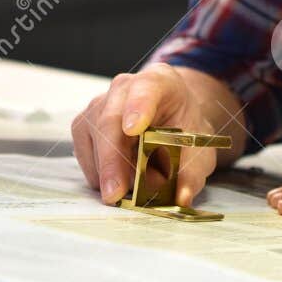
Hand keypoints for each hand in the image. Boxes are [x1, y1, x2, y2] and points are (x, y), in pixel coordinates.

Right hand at [70, 63, 243, 206]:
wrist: (171, 119)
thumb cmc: (183, 131)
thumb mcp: (198, 151)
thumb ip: (192, 174)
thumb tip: (181, 198)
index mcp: (160, 83)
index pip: (147, 89)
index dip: (139, 107)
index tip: (133, 129)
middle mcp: (124, 88)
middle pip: (111, 120)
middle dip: (112, 160)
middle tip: (116, 192)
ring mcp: (99, 104)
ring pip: (94, 139)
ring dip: (108, 172)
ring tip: (131, 191)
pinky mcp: (84, 125)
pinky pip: (85, 154)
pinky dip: (100, 174)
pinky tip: (119, 179)